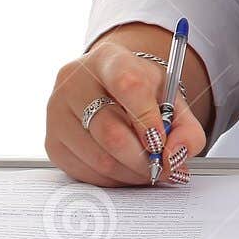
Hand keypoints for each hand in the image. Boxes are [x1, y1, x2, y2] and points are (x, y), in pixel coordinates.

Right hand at [44, 26, 207, 186]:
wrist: (108, 87)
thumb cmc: (140, 92)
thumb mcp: (170, 98)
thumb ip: (186, 127)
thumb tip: (178, 155)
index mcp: (109, 59)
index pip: (127, 85)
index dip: (147, 119)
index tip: (162, 142)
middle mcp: (75, 82)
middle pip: (110, 131)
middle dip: (143, 158)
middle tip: (162, 167)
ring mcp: (57, 112)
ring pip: (98, 158)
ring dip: (131, 173)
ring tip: (148, 169)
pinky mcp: (52, 142)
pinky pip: (85, 172)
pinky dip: (112, 180)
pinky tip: (126, 170)